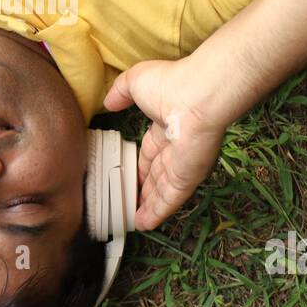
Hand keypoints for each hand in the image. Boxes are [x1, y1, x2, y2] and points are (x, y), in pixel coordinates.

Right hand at [103, 57, 228, 229]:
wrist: (199, 95)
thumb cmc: (170, 84)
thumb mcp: (135, 82)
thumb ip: (120, 92)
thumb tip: (107, 103)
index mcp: (165, 126)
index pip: (151, 152)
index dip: (139, 166)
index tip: (128, 178)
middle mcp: (176, 148)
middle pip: (157, 175)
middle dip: (145, 190)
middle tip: (131, 204)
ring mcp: (183, 165)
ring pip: (164, 191)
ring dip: (150, 206)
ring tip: (135, 221)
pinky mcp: (188, 178)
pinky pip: (170, 199)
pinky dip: (158, 212)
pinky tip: (144, 224)